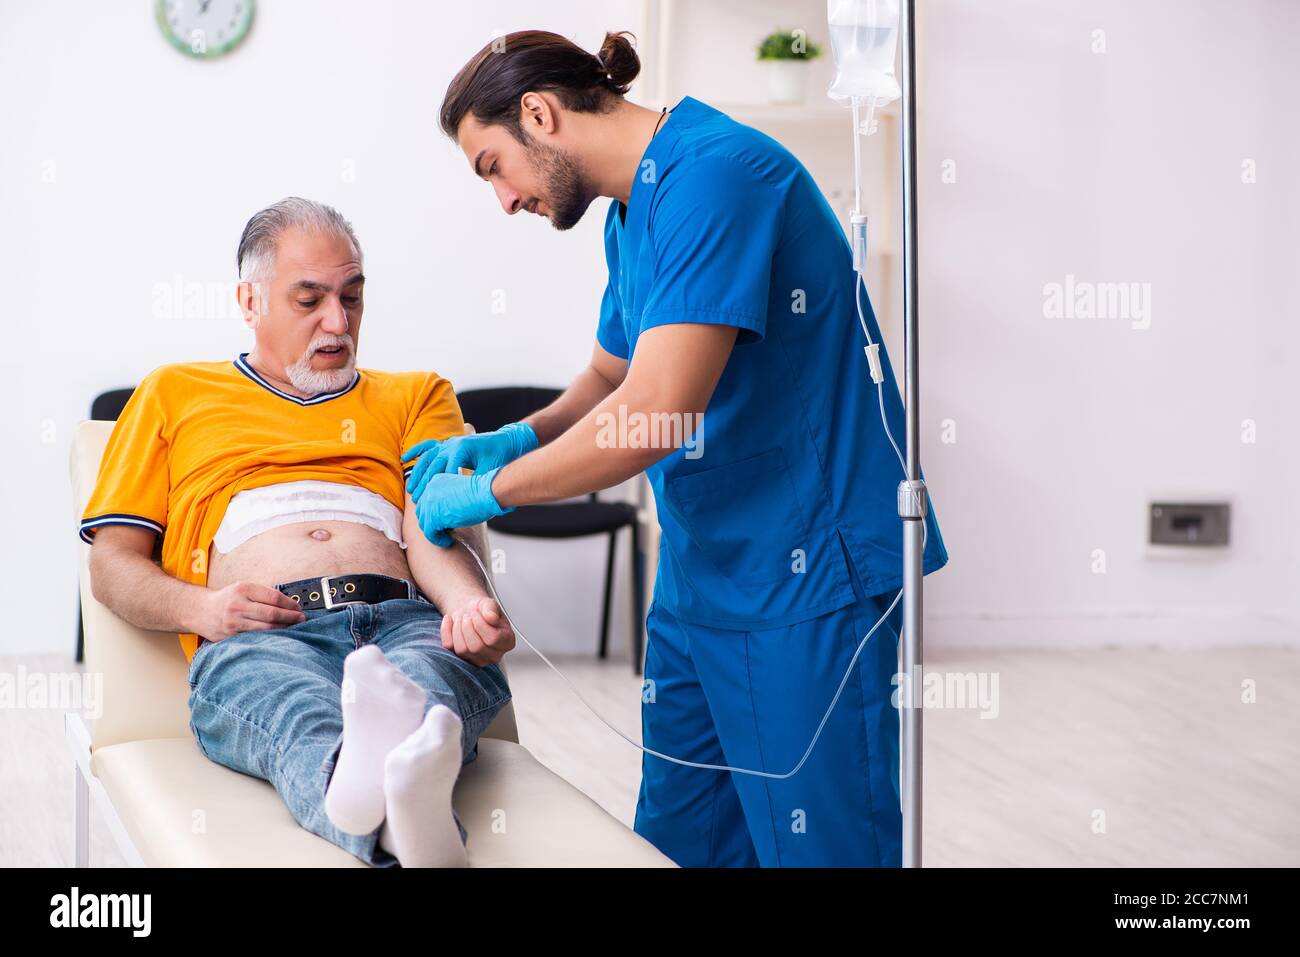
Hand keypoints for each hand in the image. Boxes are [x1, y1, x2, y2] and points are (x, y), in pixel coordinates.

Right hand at [192, 581, 305, 640]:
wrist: (200, 611)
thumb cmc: (227, 599)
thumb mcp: (243, 588)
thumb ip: (263, 594)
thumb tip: (290, 603)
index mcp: (243, 589)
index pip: (273, 597)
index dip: (290, 603)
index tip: (298, 607)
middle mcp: (237, 605)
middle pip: (271, 614)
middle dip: (290, 617)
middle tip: (301, 619)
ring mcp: (233, 622)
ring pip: (265, 628)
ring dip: (283, 629)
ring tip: (294, 628)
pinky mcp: (231, 636)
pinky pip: (255, 638)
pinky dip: (270, 638)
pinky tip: (279, 637)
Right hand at [403, 422, 537, 499]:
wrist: (509, 442)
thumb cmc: (502, 457)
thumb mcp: (491, 471)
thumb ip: (479, 483)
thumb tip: (472, 500)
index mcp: (461, 449)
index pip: (445, 471)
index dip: (438, 487)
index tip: (433, 503)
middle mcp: (452, 444)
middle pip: (432, 465)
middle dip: (425, 484)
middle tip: (418, 501)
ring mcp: (449, 442)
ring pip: (427, 458)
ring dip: (418, 474)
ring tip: (411, 490)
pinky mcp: (449, 443)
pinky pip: (428, 446)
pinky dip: (416, 452)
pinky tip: (405, 458)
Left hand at [413, 467, 510, 546]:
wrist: (486, 493)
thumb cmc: (481, 493)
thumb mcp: (460, 492)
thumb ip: (449, 500)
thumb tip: (446, 517)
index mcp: (435, 481)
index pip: (426, 500)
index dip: (433, 513)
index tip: (444, 521)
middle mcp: (429, 490)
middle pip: (422, 511)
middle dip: (431, 523)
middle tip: (443, 531)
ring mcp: (429, 504)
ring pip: (424, 523)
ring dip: (434, 532)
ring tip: (446, 537)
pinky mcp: (433, 517)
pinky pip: (429, 533)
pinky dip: (437, 540)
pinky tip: (448, 541)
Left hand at [441, 596, 513, 666]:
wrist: (470, 613)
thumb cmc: (482, 611)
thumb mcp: (489, 604)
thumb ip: (491, 608)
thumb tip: (491, 617)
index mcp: (507, 642)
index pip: (493, 639)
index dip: (481, 625)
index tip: (477, 614)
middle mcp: (494, 655)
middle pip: (476, 647)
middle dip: (468, 627)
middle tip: (468, 616)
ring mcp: (477, 660)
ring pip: (462, 649)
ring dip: (458, 628)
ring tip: (462, 618)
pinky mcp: (461, 659)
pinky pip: (449, 647)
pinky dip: (446, 630)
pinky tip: (449, 620)